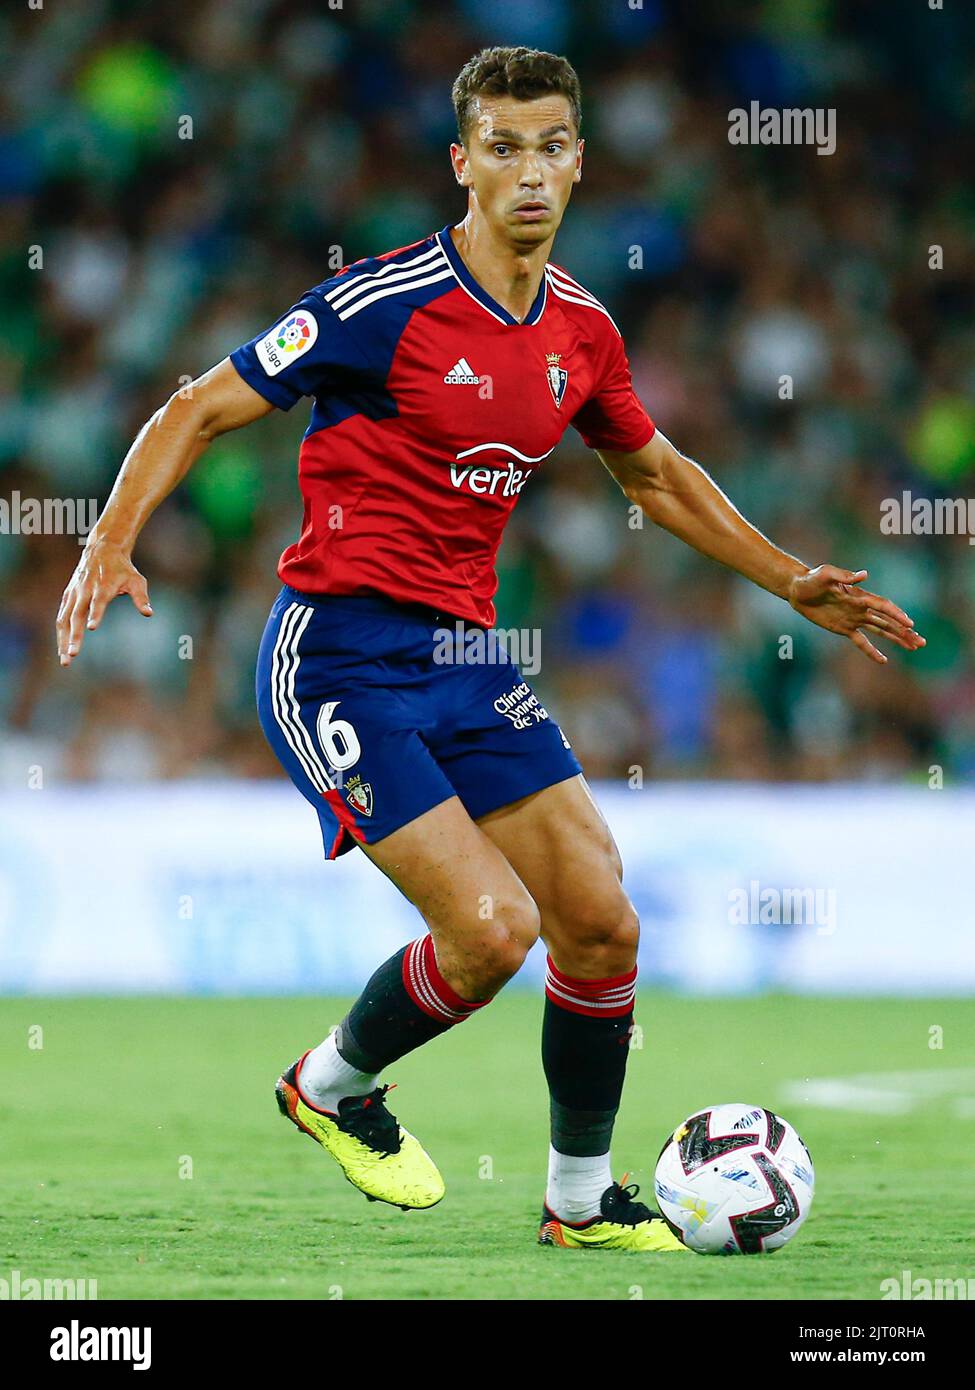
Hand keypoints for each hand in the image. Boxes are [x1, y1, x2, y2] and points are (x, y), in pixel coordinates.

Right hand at [56, 539, 152, 666]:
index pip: (97, 602)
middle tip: (72, 655)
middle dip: (73, 636)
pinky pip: (62, 616)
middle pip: (76, 615)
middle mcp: (85, 590)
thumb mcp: (136, 580)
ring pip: (65, 618)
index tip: (91, 628)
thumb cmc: (123, 569)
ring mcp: (74, 593)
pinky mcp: (68, 595)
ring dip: (63, 639)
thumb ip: (141, 597)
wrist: (102, 549)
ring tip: (65, 660)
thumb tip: (148, 613)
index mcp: (103, 586)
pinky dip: (61, 632)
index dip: (94, 614)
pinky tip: (62, 648)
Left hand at [787, 566, 925, 664]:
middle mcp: (861, 608)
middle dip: (905, 631)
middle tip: (921, 642)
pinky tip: (884, 660)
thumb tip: (864, 575)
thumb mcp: (826, 574)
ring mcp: (854, 619)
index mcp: (859, 596)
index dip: (896, 615)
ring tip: (913, 647)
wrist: (797, 589)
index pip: (883, 607)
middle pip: (888, 621)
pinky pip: (861, 642)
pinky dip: (872, 651)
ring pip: (881, 631)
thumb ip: (844, 576)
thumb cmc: (811, 579)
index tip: (910, 624)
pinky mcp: (844, 629)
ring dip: (897, 638)